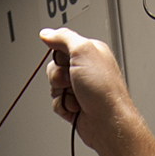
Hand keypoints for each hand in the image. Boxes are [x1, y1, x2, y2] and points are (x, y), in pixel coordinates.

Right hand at [41, 28, 154, 155]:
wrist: (107, 122)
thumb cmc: (103, 89)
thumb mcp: (82, 51)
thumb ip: (63, 38)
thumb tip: (46, 33)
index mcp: (89, 52)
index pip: (61, 47)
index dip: (59, 56)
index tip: (68, 61)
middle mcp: (84, 69)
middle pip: (54, 68)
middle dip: (58, 76)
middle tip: (72, 81)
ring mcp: (78, 89)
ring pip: (53, 87)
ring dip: (61, 93)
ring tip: (78, 97)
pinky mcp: (73, 106)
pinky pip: (56, 103)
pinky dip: (63, 106)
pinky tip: (77, 108)